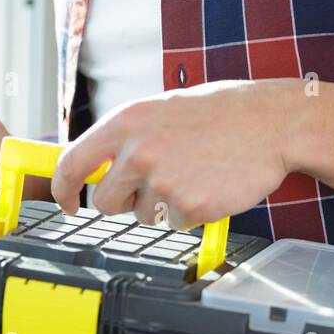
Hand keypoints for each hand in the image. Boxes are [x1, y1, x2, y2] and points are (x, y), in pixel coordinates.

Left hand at [50, 80, 293, 227]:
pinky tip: (210, 185)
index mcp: (125, 122)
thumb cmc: (220, 113)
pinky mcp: (188, 206)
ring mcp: (162, 181)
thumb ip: (127, 137)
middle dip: (126, 201)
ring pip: (143, 215)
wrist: (270, 123)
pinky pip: (176, 224)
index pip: (72, 163)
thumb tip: (97, 167)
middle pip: (106, 202)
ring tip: (194, 174)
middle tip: (157, 183)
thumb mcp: (161, 110)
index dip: (63, 190)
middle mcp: (137, 151)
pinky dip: (191, 212)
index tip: (67, 203)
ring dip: (164, 205)